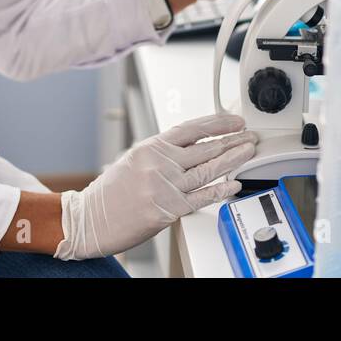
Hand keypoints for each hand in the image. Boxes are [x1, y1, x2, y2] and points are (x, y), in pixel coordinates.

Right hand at [53, 113, 255, 260]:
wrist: (89, 220)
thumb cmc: (110, 193)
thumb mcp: (133, 160)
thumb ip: (162, 152)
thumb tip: (191, 147)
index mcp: (151, 147)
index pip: (191, 128)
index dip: (217, 123)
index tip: (234, 121)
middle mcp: (160, 164)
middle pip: (205, 148)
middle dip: (233, 141)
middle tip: (250, 137)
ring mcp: (165, 187)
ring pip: (208, 170)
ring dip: (233, 160)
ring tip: (249, 153)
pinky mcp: (168, 210)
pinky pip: (201, 198)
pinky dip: (221, 190)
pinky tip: (234, 184)